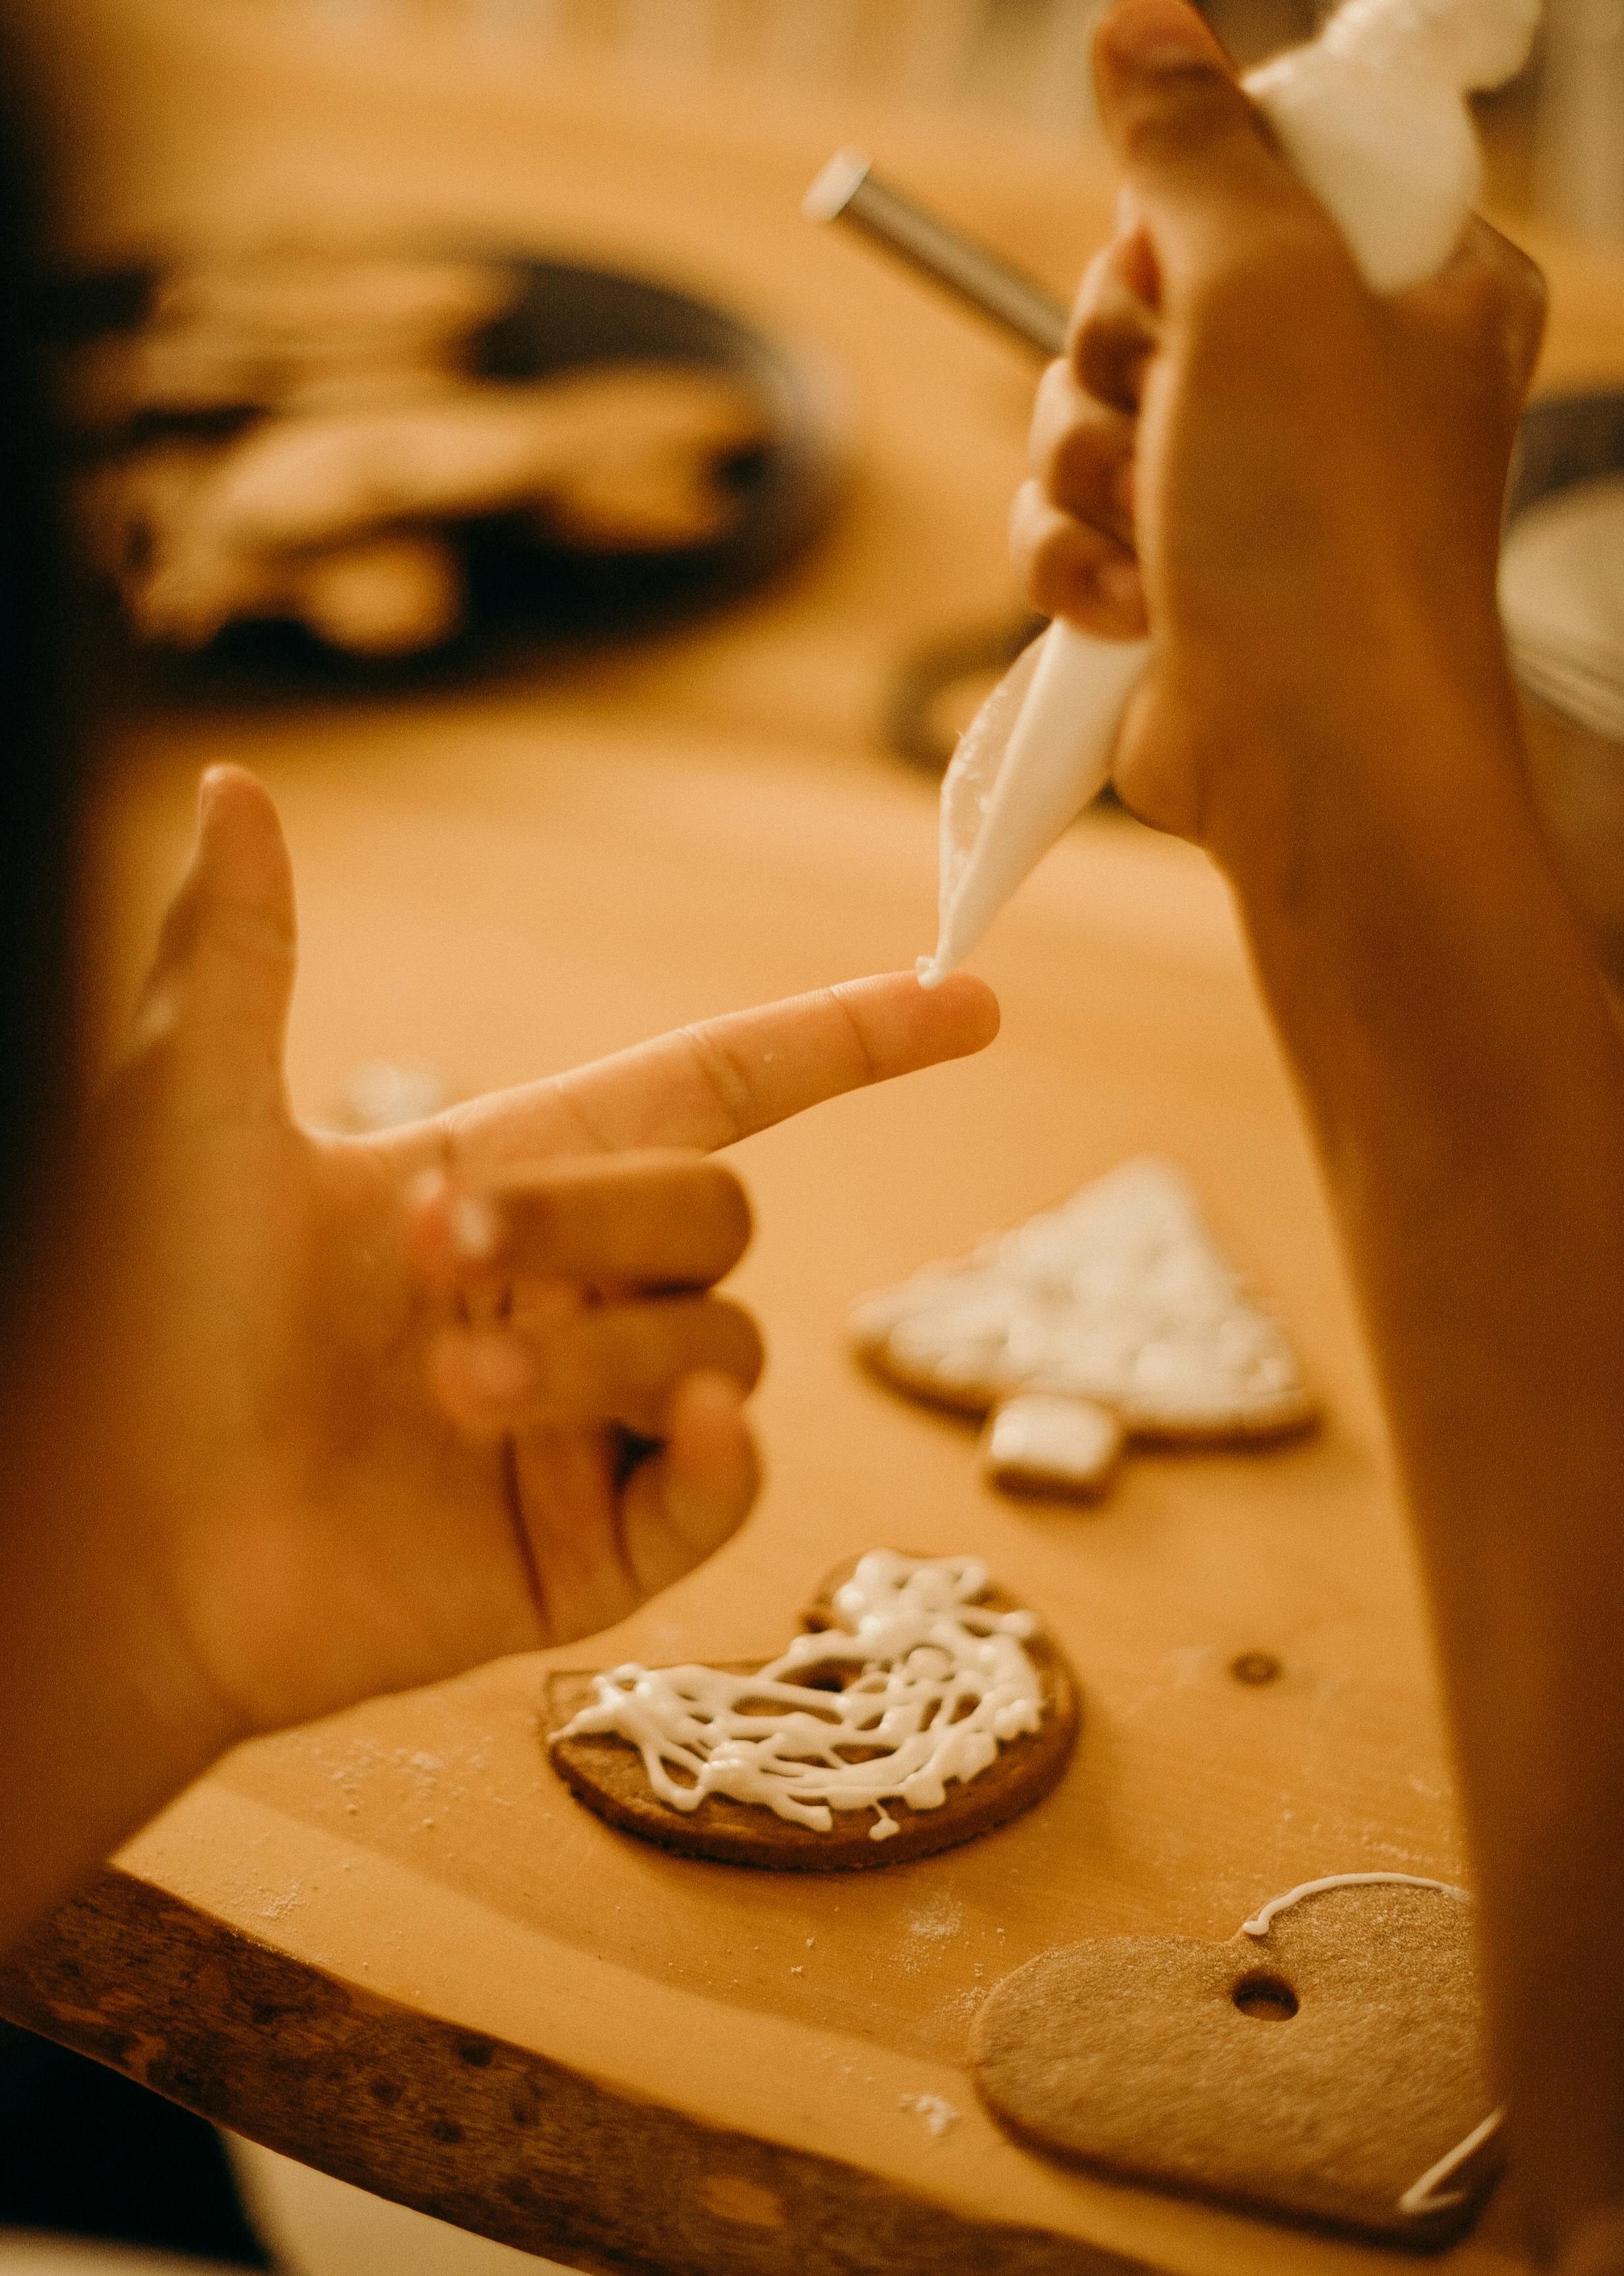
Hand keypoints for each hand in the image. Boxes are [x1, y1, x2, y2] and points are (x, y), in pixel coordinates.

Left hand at [9, 769, 995, 1799]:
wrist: (98, 1537)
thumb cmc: (126, 1321)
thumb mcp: (186, 1120)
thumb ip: (236, 957)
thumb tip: (231, 783)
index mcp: (513, 1174)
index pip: (724, 1085)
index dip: (846, 1037)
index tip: (965, 996)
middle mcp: (574, 1289)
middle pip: (714, 1211)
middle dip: (596, 1220)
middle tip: (439, 1251)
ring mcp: (589, 1422)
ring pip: (714, 1343)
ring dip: (600, 1348)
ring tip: (450, 1380)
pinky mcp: (588, 1544)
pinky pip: (721, 1488)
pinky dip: (717, 1454)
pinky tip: (673, 1432)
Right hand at [1008, 0, 1545, 875]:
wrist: (1311, 757)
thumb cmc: (1324, 532)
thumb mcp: (1259, 283)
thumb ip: (1193, 148)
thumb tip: (1141, 24)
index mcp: (1414, 283)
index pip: (1264, 170)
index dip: (1191, 215)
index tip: (1190, 272)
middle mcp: (1337, 376)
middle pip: (1145, 287)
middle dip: (1119, 363)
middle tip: (1175, 416)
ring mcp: (1251, 482)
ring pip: (1084, 407)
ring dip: (1087, 472)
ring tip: (1162, 534)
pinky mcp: (1176, 573)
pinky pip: (1063, 518)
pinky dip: (1076, 562)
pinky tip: (1136, 606)